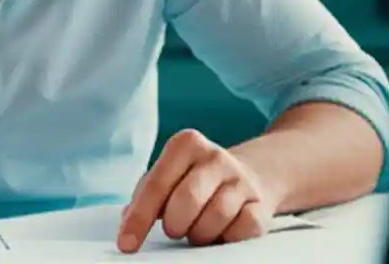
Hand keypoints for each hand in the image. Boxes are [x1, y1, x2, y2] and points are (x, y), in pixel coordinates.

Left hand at [117, 129, 277, 252]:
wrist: (248, 176)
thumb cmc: (194, 180)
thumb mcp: (167, 177)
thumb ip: (145, 196)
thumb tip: (128, 221)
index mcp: (185, 144)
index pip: (156, 185)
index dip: (139, 218)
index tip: (126, 244)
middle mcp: (215, 157)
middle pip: (186, 201)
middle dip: (174, 224)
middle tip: (174, 229)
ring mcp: (241, 179)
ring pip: (214, 218)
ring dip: (199, 234)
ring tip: (196, 228)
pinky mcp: (261, 204)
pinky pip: (241, 230)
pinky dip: (225, 238)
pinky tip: (220, 231)